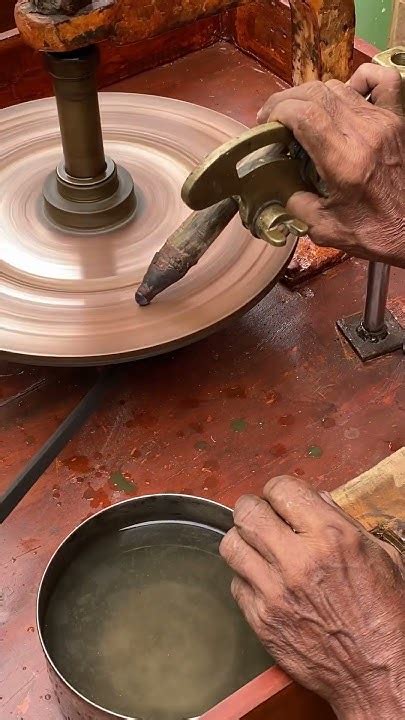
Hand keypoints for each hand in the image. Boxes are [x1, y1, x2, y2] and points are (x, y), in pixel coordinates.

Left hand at [220, 476, 404, 719]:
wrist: (378, 673)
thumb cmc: (386, 614)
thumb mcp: (380, 555)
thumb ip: (343, 521)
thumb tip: (315, 499)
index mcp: (331, 537)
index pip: (281, 489)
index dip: (279, 490)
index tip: (283, 499)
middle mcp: (299, 560)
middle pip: (247, 511)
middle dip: (252, 508)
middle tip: (262, 516)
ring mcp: (276, 592)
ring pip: (231, 544)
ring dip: (243, 540)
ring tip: (257, 546)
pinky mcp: (262, 621)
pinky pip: (235, 583)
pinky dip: (246, 578)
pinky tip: (264, 581)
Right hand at [257, 66, 404, 266]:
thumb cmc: (375, 233)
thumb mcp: (325, 230)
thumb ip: (296, 205)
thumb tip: (278, 183)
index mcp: (344, 162)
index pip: (303, 114)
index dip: (277, 112)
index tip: (265, 125)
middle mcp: (364, 133)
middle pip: (316, 93)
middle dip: (286, 100)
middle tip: (273, 119)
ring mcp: (384, 121)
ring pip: (339, 86)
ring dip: (313, 95)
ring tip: (301, 114)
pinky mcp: (398, 119)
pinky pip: (381, 81)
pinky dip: (359, 79)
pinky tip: (346, 94)